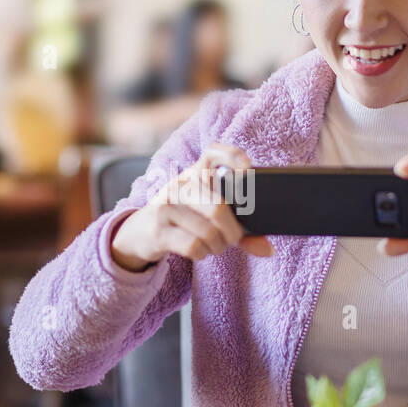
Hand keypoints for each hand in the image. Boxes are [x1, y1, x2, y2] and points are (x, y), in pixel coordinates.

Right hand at [110, 143, 274, 271]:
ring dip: (219, 246)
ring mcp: (167, 206)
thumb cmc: (183, 222)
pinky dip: (202, 254)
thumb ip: (239, 231)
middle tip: (233, 239)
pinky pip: (193, 245)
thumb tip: (268, 250)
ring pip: (208, 230)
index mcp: (195, 174)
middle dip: (233, 231)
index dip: (233, 157)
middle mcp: (181, 185)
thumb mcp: (207, 218)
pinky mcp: (158, 229)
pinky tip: (199, 252)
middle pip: (219, 206)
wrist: (138, 233)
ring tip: (215, 247)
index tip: (248, 171)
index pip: (213, 152)